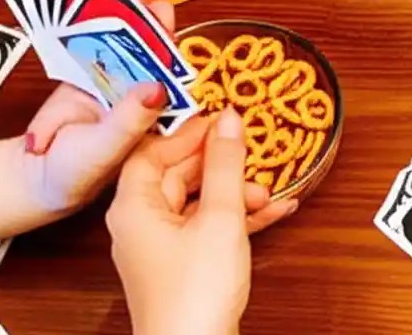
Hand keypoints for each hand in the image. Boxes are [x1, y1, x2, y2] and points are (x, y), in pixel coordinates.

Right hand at [20, 0, 178, 211]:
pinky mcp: (92, 71)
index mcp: (160, 120)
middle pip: (159, 60)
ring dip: (133, 20)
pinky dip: (101, 22)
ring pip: (131, 47)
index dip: (181, 64)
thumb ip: (128, 122)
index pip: (179, 89)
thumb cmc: (77, 172)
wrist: (38, 173)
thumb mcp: (103, 150)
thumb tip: (157, 89)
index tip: (179, 44)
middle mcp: (144, 97)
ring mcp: (119, 81)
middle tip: (158, 8)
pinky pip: (100, 44)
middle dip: (160, 33)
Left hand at [108, 110, 294, 334]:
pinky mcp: (183, 267)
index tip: (222, 119)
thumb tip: (229, 119)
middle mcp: (140, 225)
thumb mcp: (219, 217)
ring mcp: (161, 248)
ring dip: (236, 193)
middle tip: (252, 149)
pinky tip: (276, 211)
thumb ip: (226, 165)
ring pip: (198, 202)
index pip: (153, 151)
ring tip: (270, 193)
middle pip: (178, 176)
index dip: (188, 132)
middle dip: (220, 164)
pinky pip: (209, 228)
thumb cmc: (195, 291)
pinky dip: (239, 218)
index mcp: (134, 207)